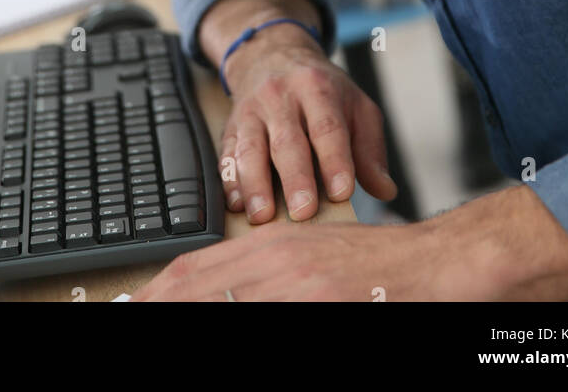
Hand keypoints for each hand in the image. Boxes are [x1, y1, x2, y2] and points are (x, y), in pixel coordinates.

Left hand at [131, 223, 395, 301]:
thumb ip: (267, 276)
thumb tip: (221, 294)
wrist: (441, 261)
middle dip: (157, 304)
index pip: (194, 270)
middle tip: (127, 313)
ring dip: (187, 310)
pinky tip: (218, 320)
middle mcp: (277, 264)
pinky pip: (266, 318)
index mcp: (271, 247)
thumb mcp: (314, 260)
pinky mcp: (323, 304)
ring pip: (224, 301)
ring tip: (149, 317)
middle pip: (196, 288)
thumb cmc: (382, 266)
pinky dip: (231, 317)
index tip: (132, 303)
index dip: (157, 291)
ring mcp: (299, 288)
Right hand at [217, 29, 397, 223]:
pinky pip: (226, 154)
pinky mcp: (231, 126)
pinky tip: (237, 204)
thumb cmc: (321, 89)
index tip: (342, 192)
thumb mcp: (356, 105)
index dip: (335, 160)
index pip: (327, 127)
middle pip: (288, 140)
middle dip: (296, 178)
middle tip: (304, 212)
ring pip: (250, 148)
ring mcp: (252, 111)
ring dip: (255, 184)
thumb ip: (370, 148)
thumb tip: (385, 190)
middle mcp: (281, 97)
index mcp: (318, 89)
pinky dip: (230, 181)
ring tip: (264, 215)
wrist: (272, 54)